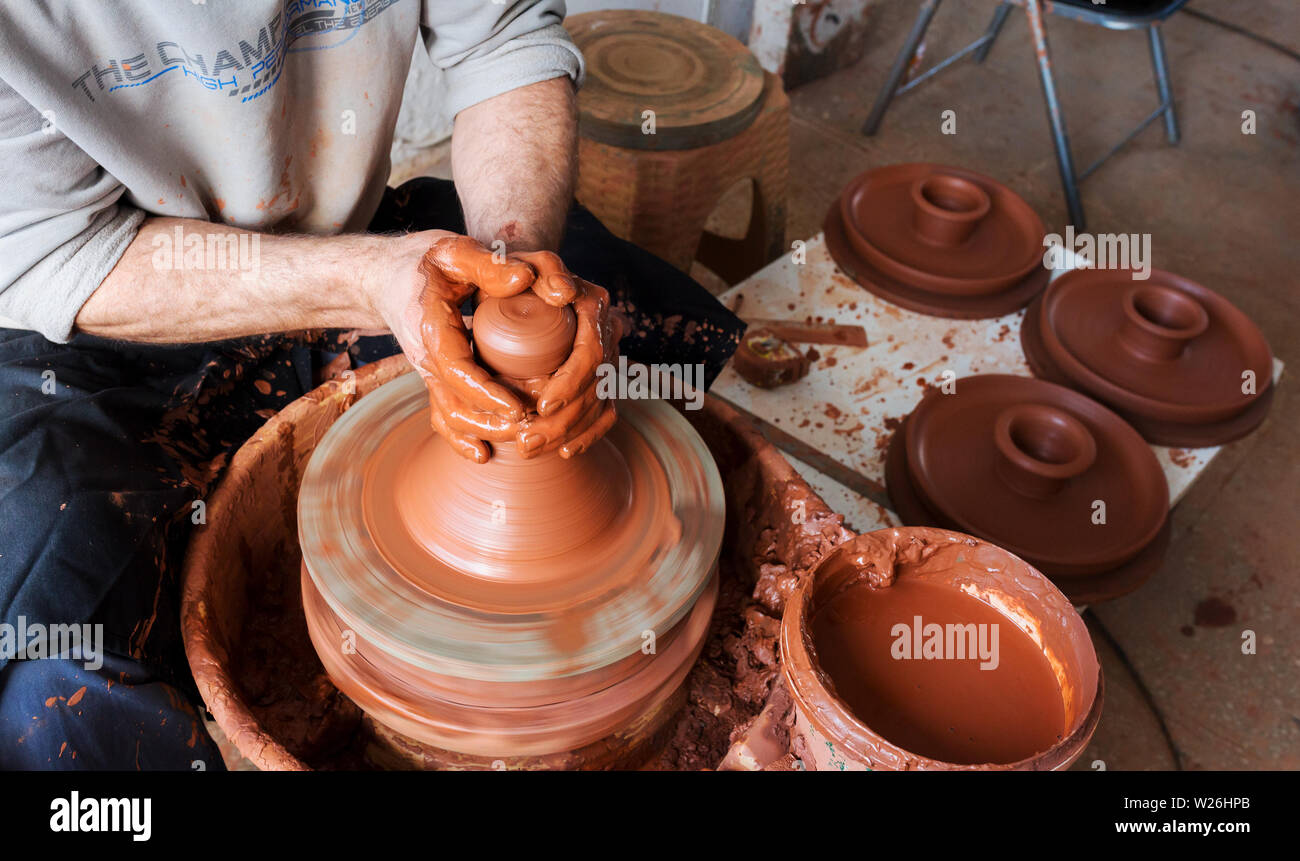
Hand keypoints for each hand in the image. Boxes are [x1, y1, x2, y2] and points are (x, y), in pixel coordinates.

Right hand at [374, 232, 539, 462]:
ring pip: (449, 416)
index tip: (519, 407)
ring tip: (523, 437)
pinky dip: (460, 439)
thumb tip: (525, 280)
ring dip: (484, 433)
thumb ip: (489, 264)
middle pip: (453, 405)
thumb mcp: (454, 250)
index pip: (456, 370)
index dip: (487, 394)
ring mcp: (428, 372)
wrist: (385, 276)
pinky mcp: (436, 378)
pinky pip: (443, 415)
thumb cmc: (424, 261)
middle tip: (532, 427)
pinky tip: (484, 456)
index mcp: (431, 327)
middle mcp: (425, 357)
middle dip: (492, 423)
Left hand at [509, 252, 621, 459]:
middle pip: (597, 387)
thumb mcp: (516, 262)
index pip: (592, 354)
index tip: (541, 404)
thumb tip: (563, 294)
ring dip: (568, 433)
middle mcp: (606, 330)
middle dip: (564, 420)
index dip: (571, 383)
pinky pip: (603, 412)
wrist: (515, 278)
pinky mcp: (597, 376)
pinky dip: (586, 434)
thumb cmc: (509, 272)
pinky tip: (564, 452)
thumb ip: (540, 270)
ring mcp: (605, 355)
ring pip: (599, 404)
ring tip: (529, 449)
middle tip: (527, 441)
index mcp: (593, 305)